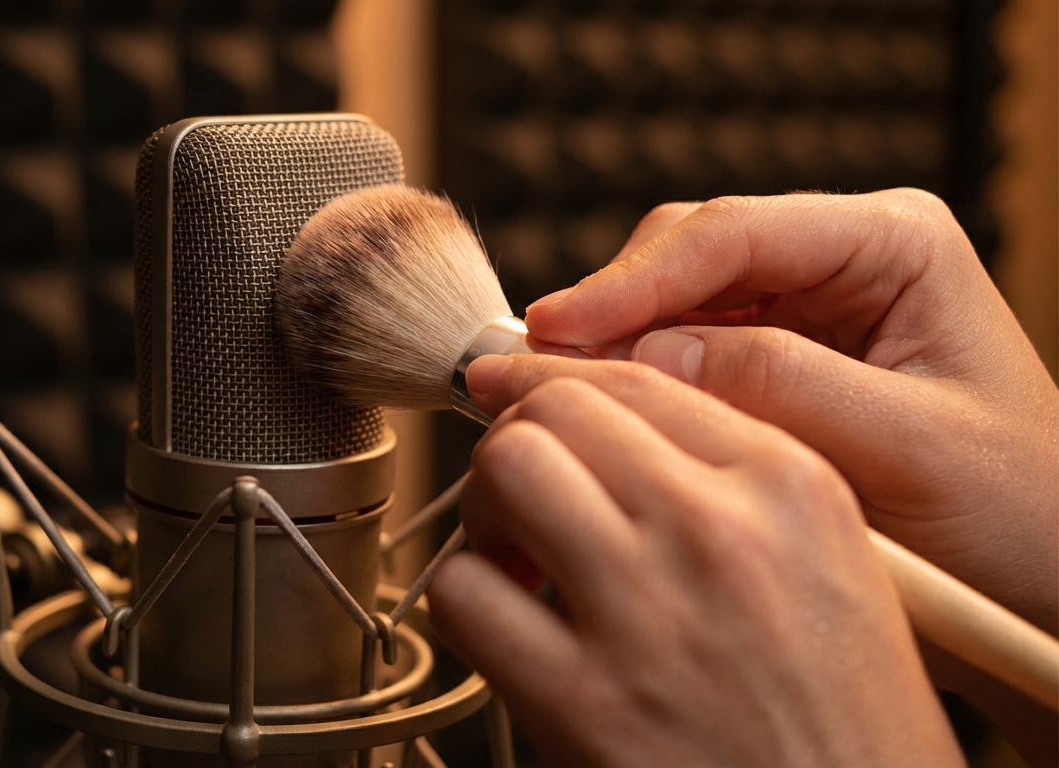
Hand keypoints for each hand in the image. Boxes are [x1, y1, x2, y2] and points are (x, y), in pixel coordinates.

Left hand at [429, 358, 962, 766]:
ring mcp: (645, 611)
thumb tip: (612, 436)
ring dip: (485, 509)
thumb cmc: (847, 728)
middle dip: (517, 441)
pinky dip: (467, 601)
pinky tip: (508, 631)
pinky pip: (466, 593)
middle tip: (524, 500)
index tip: (519, 397)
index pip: (638, 377)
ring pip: (506, 471)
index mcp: (790, 489)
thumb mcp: (837, 572)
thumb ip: (734, 488)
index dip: (557, 380)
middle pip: (557, 408)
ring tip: (515, 559)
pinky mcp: (581, 701)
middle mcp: (717, 531)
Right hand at [524, 190, 1058, 636]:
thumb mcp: (907, 449)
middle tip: (533, 371)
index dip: (632, 278)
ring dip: (613, 349)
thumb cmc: (1017, 512)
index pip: (733, 232)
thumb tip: (643, 357)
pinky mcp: (773, 363)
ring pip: (671, 303)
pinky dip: (636, 385)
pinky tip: (603, 418)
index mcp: (893, 243)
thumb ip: (779, 389)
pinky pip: (681, 355)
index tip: (557, 326)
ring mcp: (801, 311)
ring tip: (553, 400)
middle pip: (686, 255)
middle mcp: (839, 262)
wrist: (1045, 578)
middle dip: (610, 310)